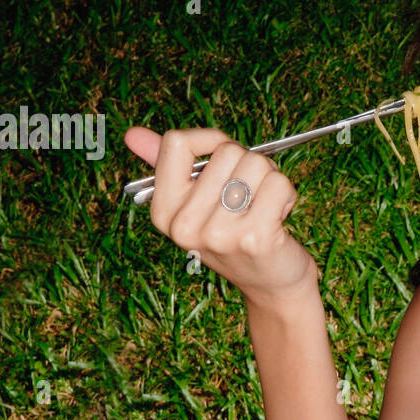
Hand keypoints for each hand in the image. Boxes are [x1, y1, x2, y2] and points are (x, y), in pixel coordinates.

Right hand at [124, 126, 317, 307]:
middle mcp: (184, 225)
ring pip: (256, 163)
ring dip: (270, 178)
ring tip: (263, 206)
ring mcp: (218, 234)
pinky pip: (278, 183)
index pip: (176, 143)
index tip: (225, 160)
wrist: (269, 285)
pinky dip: (287, 193)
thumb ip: (169, 166)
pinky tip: (279, 216)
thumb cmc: (235, 235)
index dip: (210, 140)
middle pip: (226, 150)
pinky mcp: (254, 238)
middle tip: (250, 196)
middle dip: (249, 164)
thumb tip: (132, 134)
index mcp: (163, 212)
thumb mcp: (195, 204)